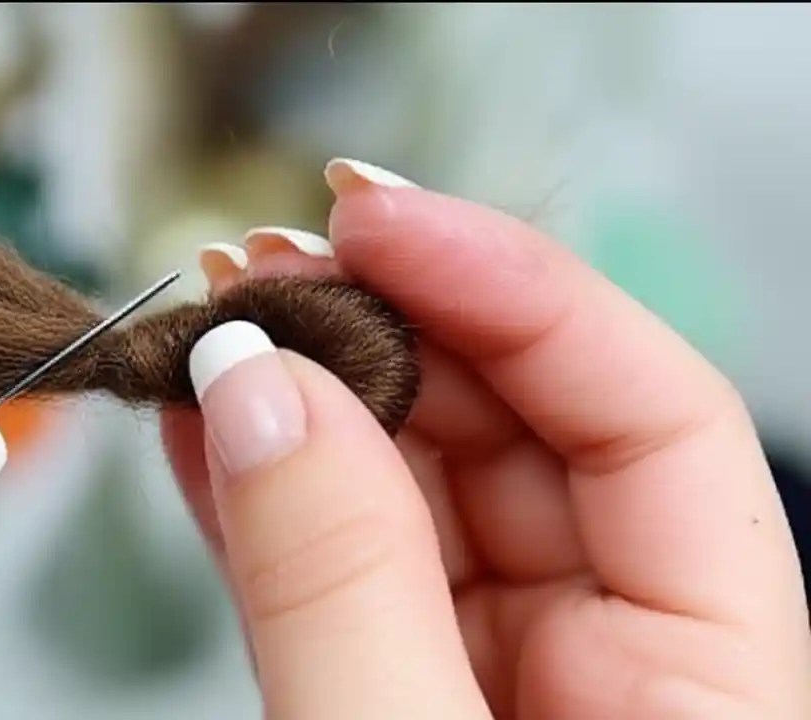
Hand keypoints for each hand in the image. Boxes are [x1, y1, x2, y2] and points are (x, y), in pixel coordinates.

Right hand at [163, 159, 810, 717]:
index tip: (376, 221)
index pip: (654, 419)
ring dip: (302, 396)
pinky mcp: (384, 693)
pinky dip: (257, 491)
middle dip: (380, 332)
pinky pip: (325, 562)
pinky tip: (202, 423)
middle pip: (516, 432)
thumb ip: (342, 585)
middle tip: (261, 277)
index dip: (518, 291)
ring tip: (215, 324)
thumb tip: (263, 386)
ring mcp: (487, 676)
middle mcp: (605, 663)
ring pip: (407, 486)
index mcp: (700, 682)